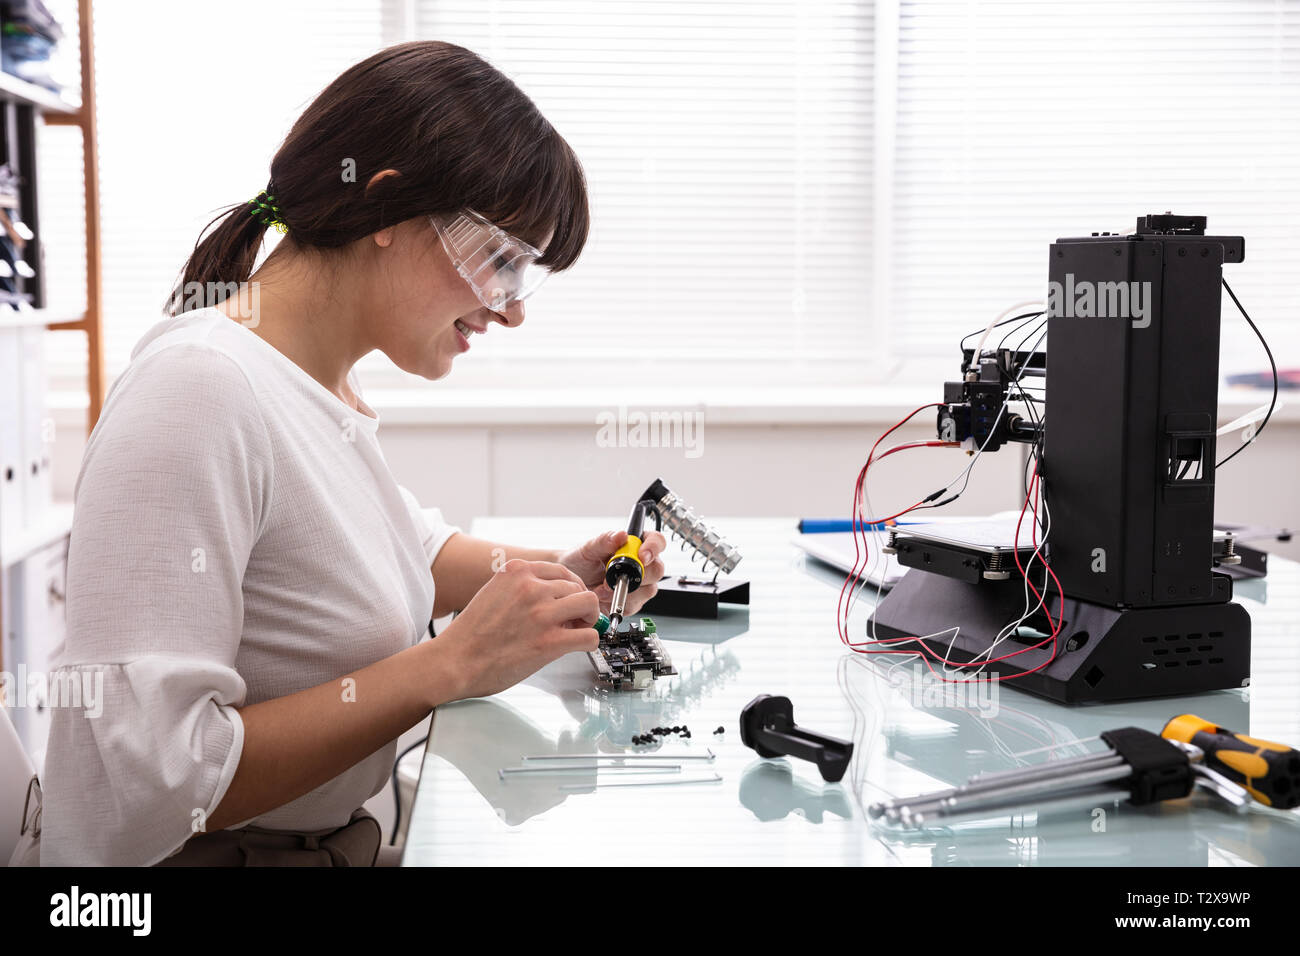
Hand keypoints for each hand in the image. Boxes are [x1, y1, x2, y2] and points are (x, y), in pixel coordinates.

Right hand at [438, 559, 599, 698]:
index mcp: (517, 571)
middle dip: (577, 604)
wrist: (454, 662)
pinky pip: (590, 635)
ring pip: (589, 604)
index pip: (561, 570)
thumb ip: (521, 588)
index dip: (569, 588)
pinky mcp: (550, 641)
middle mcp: (531, 587)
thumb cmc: (470, 635)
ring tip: (577, 630)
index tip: (568, 600)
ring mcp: (542, 613)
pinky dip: (591, 641)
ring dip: (588, 618)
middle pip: (577, 586)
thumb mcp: (494, 592)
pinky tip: (579, 646)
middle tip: (572, 620)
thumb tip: (551, 596)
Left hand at [557, 529, 667, 617]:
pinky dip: (618, 603)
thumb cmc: (580, 563)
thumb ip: (604, 540)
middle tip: (615, 576)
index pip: (656, 541)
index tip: (642, 556)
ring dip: (625, 591)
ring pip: (649, 590)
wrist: (571, 585)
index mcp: (635, 545)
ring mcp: (639, 585)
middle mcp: (641, 565)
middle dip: (637, 575)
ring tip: (603, 587)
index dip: (653, 548)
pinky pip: (635, 605)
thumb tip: (621, 535)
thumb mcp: (589, 549)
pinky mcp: (633, 602)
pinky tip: (604, 597)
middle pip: (657, 569)